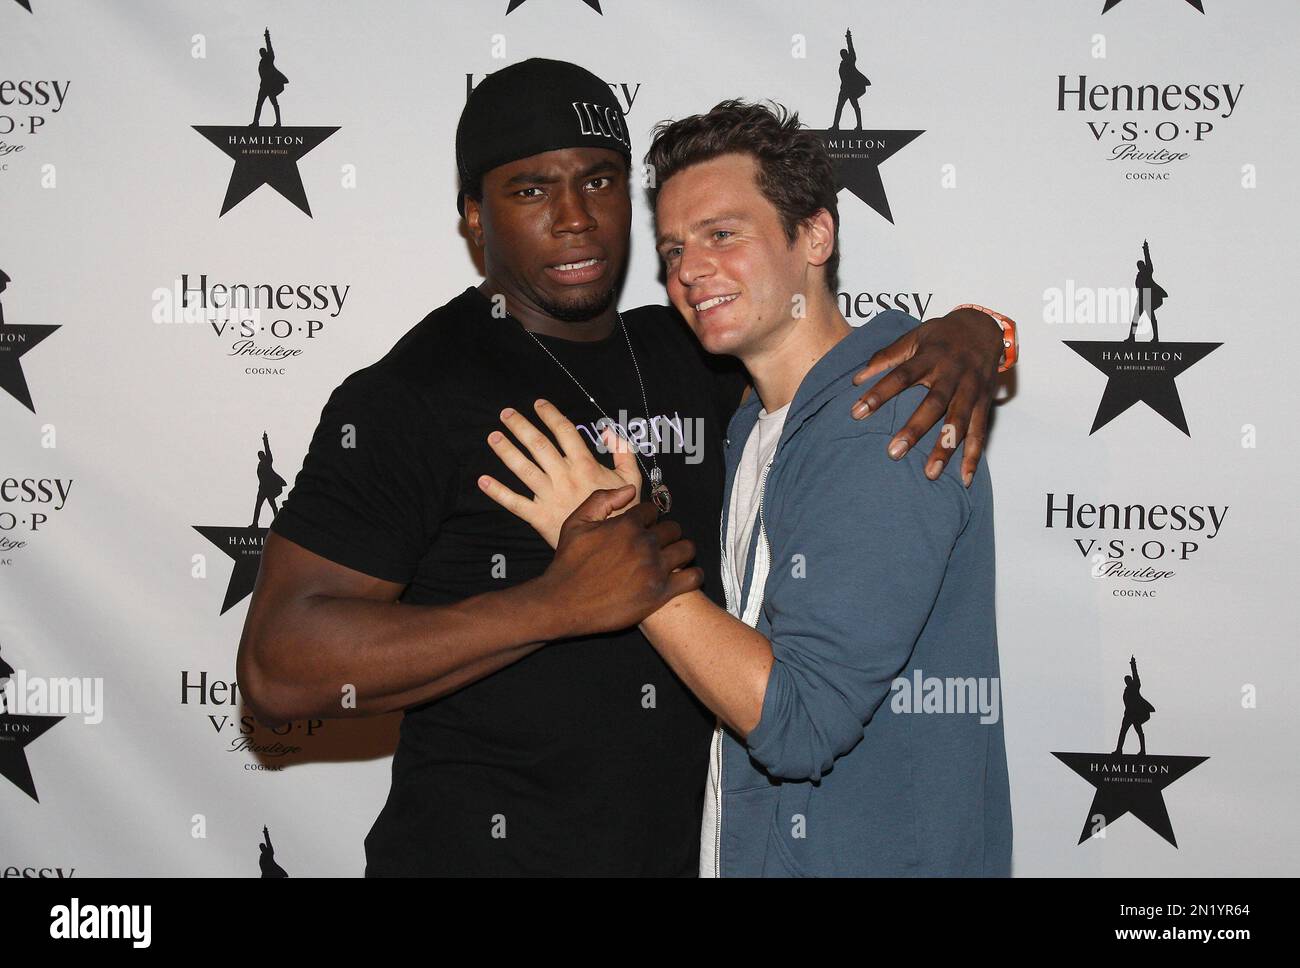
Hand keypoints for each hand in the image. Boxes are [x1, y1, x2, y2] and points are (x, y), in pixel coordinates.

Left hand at [477, 398, 641, 547]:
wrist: (611, 547)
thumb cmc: (622, 512)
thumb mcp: (631, 479)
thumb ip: (623, 452)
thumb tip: (610, 431)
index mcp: (585, 466)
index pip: (565, 432)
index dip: (551, 415)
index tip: (539, 404)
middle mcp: (565, 477)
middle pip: (539, 445)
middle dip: (521, 427)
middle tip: (506, 413)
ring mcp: (550, 496)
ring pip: (524, 469)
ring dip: (506, 451)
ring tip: (493, 437)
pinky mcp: (540, 516)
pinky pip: (515, 503)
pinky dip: (498, 492)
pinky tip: (482, 481)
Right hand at [537, 486, 702, 636]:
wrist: (564, 603)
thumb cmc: (568, 563)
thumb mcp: (576, 523)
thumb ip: (602, 500)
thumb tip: (630, 490)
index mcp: (626, 524)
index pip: (654, 510)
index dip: (649, 518)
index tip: (644, 527)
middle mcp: (644, 544)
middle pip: (674, 528)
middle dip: (667, 533)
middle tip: (658, 544)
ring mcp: (654, 569)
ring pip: (687, 550)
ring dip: (682, 551)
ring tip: (672, 558)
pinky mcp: (661, 593)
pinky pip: (693, 577)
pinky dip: (693, 575)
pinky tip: (683, 576)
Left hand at [849, 307, 1002, 486]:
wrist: (984, 327)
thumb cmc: (942, 335)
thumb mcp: (914, 337)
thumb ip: (885, 357)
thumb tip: (855, 379)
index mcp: (930, 357)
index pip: (901, 376)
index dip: (879, 393)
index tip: (856, 413)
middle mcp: (952, 373)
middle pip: (933, 404)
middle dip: (915, 429)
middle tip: (894, 453)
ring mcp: (971, 389)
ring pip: (959, 421)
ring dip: (945, 448)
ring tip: (930, 473)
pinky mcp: (985, 402)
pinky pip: (980, 431)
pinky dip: (974, 455)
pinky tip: (964, 477)